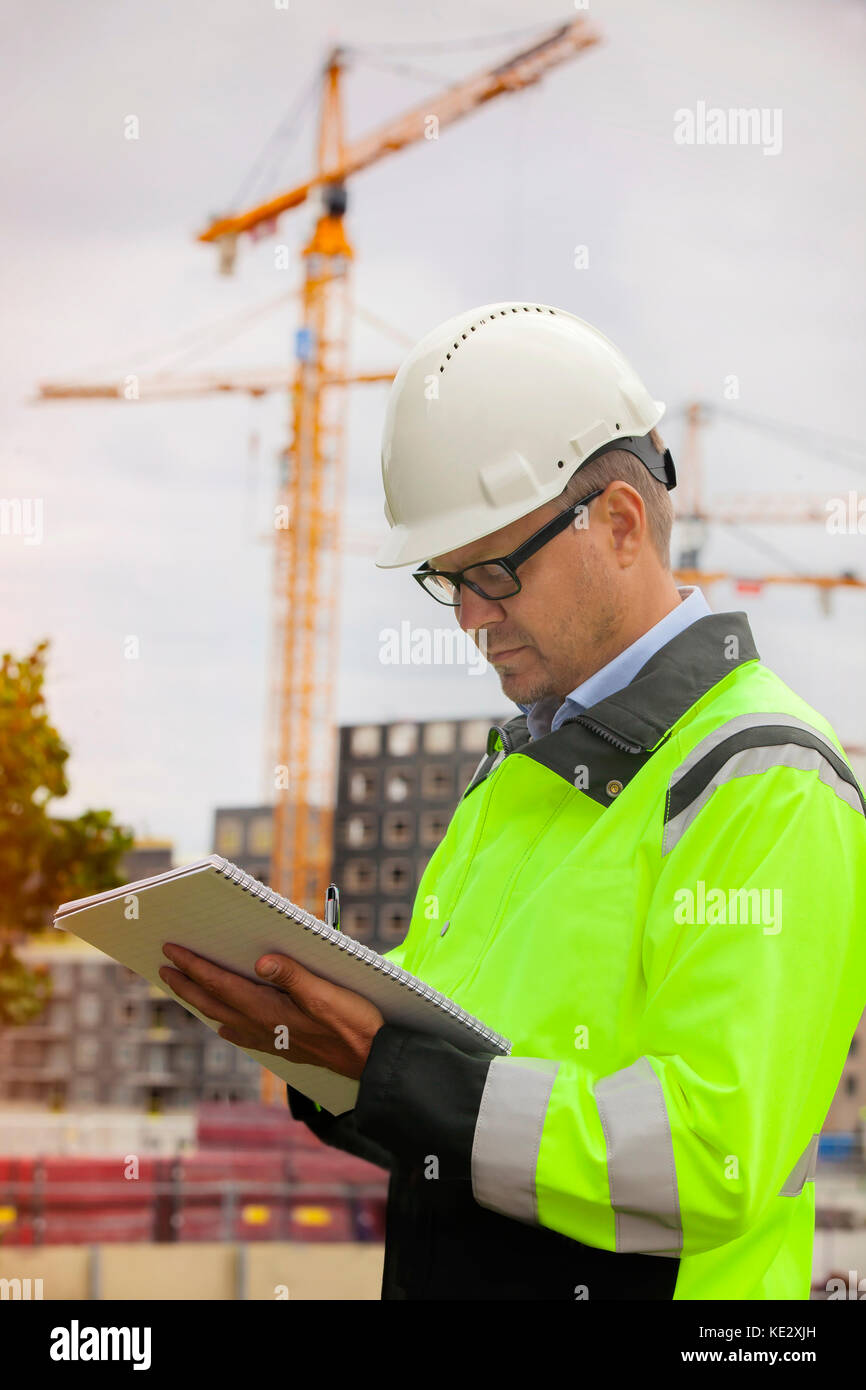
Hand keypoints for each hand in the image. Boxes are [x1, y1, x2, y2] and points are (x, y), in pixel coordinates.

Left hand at [158, 944, 384, 1080]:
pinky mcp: (281, 1046)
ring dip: (200, 1002)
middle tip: (163, 967)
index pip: (220, 984)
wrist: (370, 1060)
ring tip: (185, 990)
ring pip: (223, 1018)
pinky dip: (224, 1021)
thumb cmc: (353, 1024)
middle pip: (213, 1002)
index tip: (171, 950)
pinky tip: (223, 1023)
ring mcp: (270, 1039)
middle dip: (186, 983)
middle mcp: (262, 1026)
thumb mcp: (326, 993)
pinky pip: (241, 1033)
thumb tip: (261, 960)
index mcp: (268, 1010)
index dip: (194, 966)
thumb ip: (293, 975)